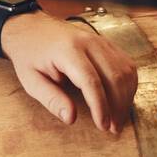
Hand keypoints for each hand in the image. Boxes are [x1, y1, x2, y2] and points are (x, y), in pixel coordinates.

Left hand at [0, 12, 138, 132]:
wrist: (30, 27)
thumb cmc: (29, 55)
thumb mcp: (30, 80)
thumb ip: (51, 99)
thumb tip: (71, 118)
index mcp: (67, 50)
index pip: (91, 81)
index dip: (100, 106)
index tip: (103, 126)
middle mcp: (88, 42)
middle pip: (114, 76)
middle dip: (117, 106)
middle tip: (114, 128)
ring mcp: (99, 40)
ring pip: (125, 70)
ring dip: (126, 97)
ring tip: (118, 118)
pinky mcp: (106, 43)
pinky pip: (125, 64)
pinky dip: (128, 84)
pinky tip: (121, 100)